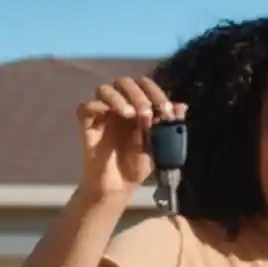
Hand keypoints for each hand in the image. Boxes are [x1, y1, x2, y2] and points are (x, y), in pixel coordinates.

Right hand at [75, 76, 187, 198]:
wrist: (120, 185)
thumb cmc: (140, 164)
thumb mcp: (160, 146)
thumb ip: (170, 126)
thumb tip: (182, 106)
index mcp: (138, 106)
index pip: (145, 85)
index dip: (156, 92)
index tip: (165, 109)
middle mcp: (120, 105)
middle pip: (124, 81)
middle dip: (138, 93)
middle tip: (146, 112)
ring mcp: (103, 114)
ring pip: (104, 89)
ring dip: (119, 98)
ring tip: (130, 115)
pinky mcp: (87, 124)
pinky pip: (85, 106)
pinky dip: (96, 106)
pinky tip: (108, 116)